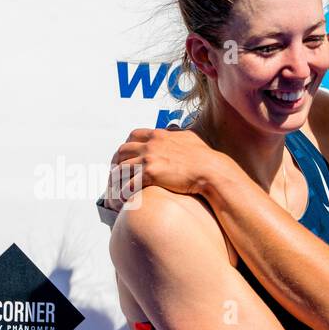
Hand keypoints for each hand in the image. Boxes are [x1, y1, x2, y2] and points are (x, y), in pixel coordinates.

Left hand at [102, 126, 221, 212]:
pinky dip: (124, 192)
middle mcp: (150, 145)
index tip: (128, 155)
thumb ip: (178, 133)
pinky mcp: (151, 174)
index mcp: (158, 135)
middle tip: (118, 173)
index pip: (133, 135)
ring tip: (117, 188)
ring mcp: (149, 159)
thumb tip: (176, 131)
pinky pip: (129, 183)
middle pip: (123, 150)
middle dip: (118, 162)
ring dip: (118, 179)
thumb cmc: (205, 156)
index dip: (128, 145)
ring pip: (122, 168)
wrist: (211, 170)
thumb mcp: (190, 138)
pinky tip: (124, 199)